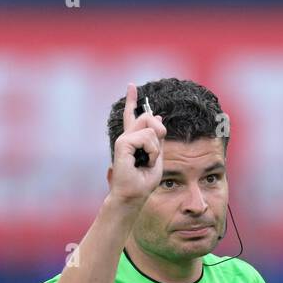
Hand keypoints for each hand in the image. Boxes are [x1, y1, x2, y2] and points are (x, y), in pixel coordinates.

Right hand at [110, 82, 166, 206]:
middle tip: (155, 152)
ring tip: (148, 161)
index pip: (132, 116)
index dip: (131, 100)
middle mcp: (127, 137)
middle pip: (148, 117)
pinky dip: (152, 151)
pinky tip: (145, 161)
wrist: (133, 196)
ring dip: (156, 147)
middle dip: (160, 130)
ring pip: (150, 126)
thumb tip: (158, 117)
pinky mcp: (123, 143)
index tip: (131, 86)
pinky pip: (147, 138)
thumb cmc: (143, 183)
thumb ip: (157, 139)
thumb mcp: (157, 158)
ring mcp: (124, 139)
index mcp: (133, 140)